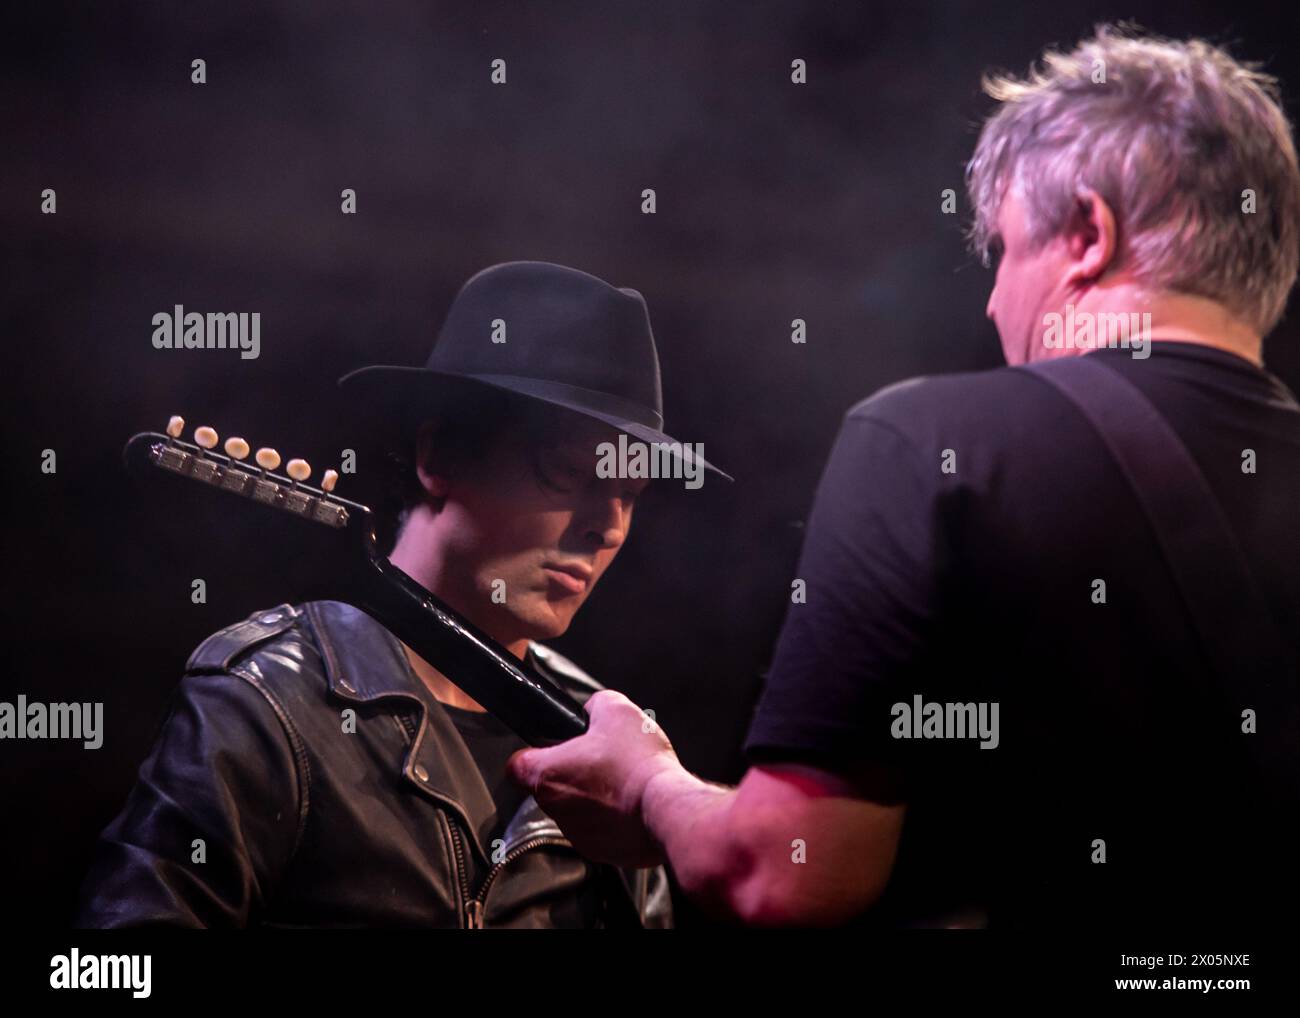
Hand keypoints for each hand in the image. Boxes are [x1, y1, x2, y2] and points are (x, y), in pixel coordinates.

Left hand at [507, 689, 679, 867]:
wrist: (667, 809)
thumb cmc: (638, 764)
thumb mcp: (616, 709)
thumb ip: (594, 706)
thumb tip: (593, 711)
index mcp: (548, 775)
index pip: (517, 766)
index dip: (533, 753)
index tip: (552, 748)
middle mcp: (556, 809)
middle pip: (550, 787)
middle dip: (572, 774)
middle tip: (599, 760)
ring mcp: (578, 834)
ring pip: (576, 810)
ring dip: (592, 798)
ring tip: (622, 782)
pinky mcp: (602, 852)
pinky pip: (600, 831)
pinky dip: (612, 819)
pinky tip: (632, 803)